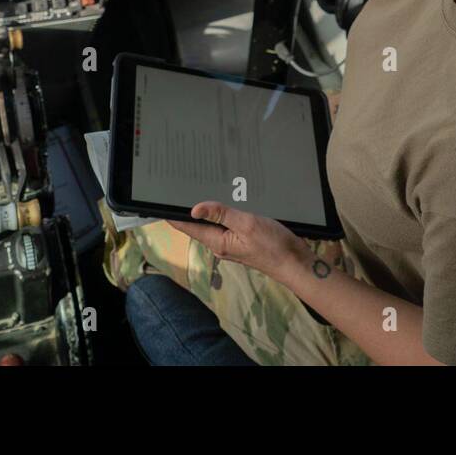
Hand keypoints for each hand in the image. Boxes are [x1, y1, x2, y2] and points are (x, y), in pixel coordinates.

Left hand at [168, 202, 306, 283]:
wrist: (295, 263)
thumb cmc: (273, 245)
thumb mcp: (246, 224)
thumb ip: (222, 214)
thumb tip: (194, 209)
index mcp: (218, 242)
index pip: (189, 228)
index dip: (174, 216)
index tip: (160, 203)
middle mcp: (221, 245)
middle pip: (198, 226)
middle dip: (187, 211)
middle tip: (177, 190)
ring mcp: (232, 244)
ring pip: (213, 225)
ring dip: (205, 212)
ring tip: (196, 193)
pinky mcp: (243, 242)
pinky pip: (226, 226)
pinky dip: (221, 215)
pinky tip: (224, 204)